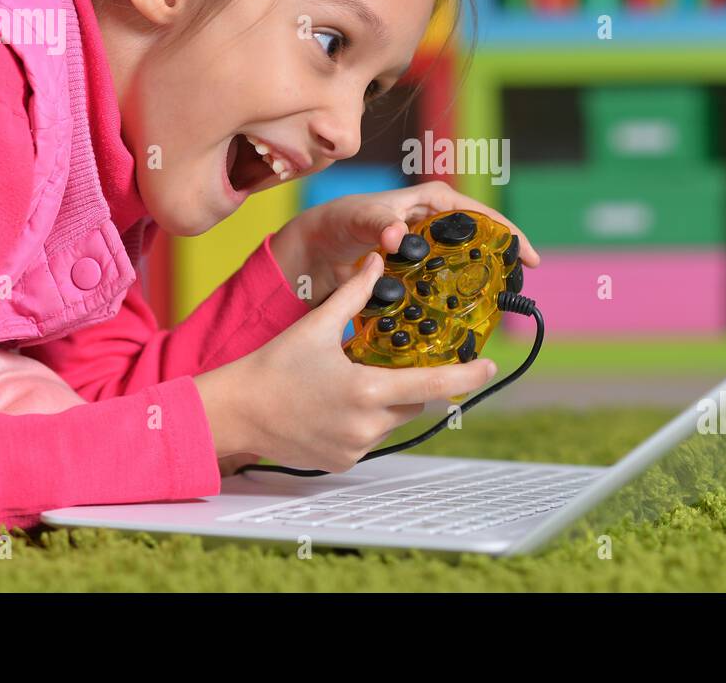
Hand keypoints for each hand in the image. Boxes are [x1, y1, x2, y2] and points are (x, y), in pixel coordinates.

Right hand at [193, 252, 497, 472]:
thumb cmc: (272, 368)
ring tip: (348, 381)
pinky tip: (333, 404)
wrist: (236, 412)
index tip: (489, 367)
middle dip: (407, 381)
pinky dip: (362, 420)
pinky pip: (368, 438)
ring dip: (383, 401)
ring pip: (391, 420)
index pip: (432, 384)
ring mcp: (355, 448)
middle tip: (385, 362)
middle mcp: (366, 425)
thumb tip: (375, 262)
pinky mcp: (342, 462)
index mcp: (366, 391)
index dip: (465, 376)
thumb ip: (353, 295)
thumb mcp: (316, 327)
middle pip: (411, 401)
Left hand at [268, 180, 540, 307]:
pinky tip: (458, 321)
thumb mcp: (358, 218)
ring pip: (462, 267)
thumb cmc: (337, 222)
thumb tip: (398, 234)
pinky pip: (441, 287)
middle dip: (499, 263)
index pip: (481, 215)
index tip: (528, 259)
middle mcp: (435, 224)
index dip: (508, 234)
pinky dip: (450, 302)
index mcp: (432, 202)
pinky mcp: (415, 273)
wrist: (312, 249)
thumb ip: (377, 223)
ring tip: (494, 309)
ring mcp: (427, 251)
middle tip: (516, 290)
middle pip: (479, 242)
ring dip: (477, 286)